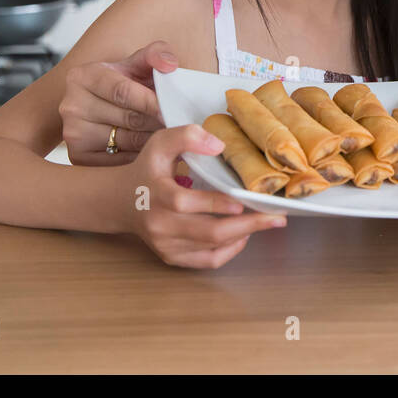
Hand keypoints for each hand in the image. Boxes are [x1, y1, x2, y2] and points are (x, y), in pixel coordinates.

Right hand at [59, 41, 179, 165]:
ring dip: (155, 140)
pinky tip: (157, 150)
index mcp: (82, 76)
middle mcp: (71, 105)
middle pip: (127, 118)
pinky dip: (142, 157)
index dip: (151, 102)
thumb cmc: (125, 82)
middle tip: (181, 125)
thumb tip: (169, 65)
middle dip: (158, 122)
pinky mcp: (78, 157)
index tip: (172, 110)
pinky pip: (120, 161)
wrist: (100, 105)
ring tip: (174, 136)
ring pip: (127, 141)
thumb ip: (156, 54)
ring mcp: (72, 133)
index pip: (122, 91)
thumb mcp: (138, 63)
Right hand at [118, 124, 286, 268]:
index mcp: (158, 195)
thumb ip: (187, 136)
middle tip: (277, 218)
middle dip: (248, 225)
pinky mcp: (172, 257)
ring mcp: (166, 245)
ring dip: (243, 236)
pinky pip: (207, 261)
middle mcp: (161, 225)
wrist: (120, 201)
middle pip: (209, 232)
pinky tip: (243, 235)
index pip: (188, 203)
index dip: (217, 204)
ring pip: (212, 249)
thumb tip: (219, 145)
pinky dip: (230, 251)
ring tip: (266, 222)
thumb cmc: (147, 169)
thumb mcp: (160, 143)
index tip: (244, 200)